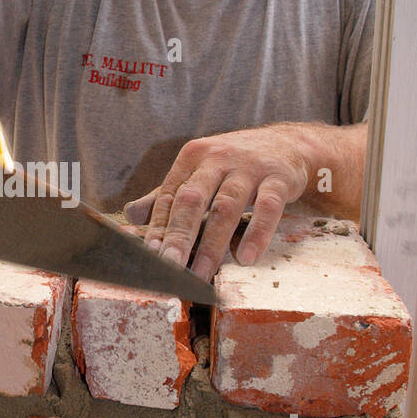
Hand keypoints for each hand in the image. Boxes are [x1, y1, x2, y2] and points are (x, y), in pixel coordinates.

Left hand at [124, 126, 312, 280]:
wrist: (287, 144)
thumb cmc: (234, 165)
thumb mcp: (199, 173)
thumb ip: (168, 195)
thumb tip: (129, 215)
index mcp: (193, 157)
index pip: (170, 196)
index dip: (158, 227)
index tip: (150, 256)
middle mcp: (218, 158)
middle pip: (193, 200)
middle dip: (180, 236)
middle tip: (170, 267)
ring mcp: (250, 166)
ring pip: (227, 207)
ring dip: (213, 244)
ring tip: (202, 273)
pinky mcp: (280, 177)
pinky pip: (269, 207)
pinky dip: (257, 234)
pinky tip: (246, 258)